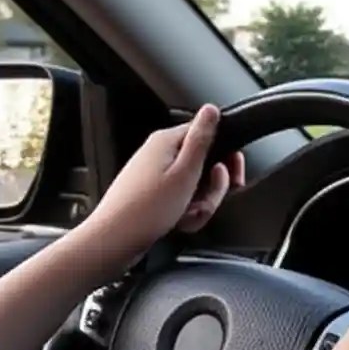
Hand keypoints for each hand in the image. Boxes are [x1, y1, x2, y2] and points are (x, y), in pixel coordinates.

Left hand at [83, 103, 243, 258]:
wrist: (115, 240)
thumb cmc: (147, 209)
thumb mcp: (185, 172)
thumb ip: (202, 139)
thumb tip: (211, 109)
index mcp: (167, 141)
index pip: (209, 135)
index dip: (227, 157)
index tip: (233, 177)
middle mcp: (160, 153)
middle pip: (204, 164)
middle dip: (211, 189)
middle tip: (204, 202)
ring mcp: (156, 174)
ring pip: (195, 185)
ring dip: (199, 204)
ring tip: (186, 215)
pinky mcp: (153, 193)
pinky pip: (182, 199)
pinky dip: (185, 212)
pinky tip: (178, 221)